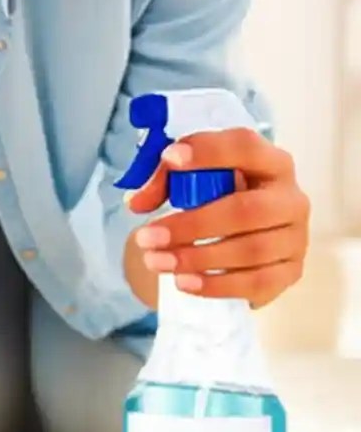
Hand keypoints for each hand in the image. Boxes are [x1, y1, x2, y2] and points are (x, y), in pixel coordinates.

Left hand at [124, 127, 310, 307]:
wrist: (237, 235)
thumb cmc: (214, 195)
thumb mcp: (189, 177)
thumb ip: (162, 179)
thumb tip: (136, 201)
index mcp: (269, 161)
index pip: (246, 146)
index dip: (209, 152)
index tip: (169, 159)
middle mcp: (290, 198)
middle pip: (246, 210)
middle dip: (191, 225)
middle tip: (146, 237)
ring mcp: (296, 237)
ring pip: (251, 251)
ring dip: (196, 258)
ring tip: (154, 261)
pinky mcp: (291, 271)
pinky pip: (257, 283)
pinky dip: (216, 285)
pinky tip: (183, 282)